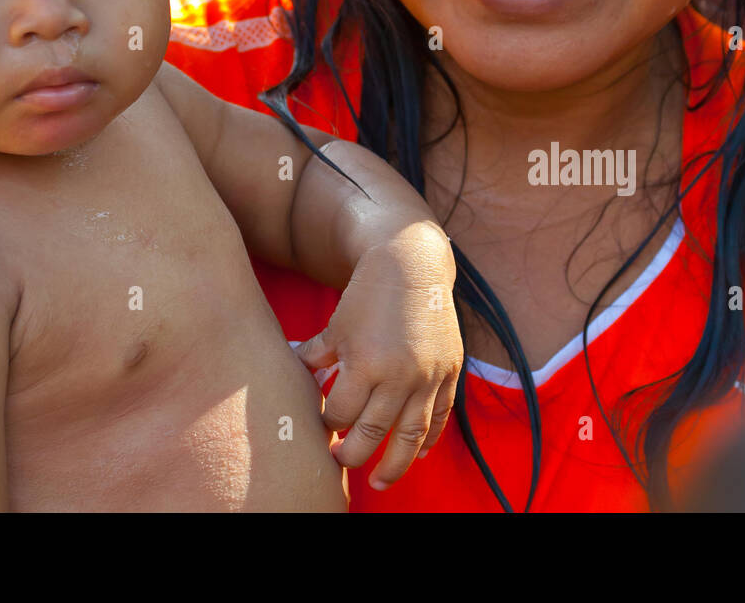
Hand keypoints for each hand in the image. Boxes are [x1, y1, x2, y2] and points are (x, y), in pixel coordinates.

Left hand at [295, 224, 460, 488]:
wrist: (412, 263)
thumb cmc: (368, 292)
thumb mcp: (337, 324)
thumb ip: (316, 357)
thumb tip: (295, 379)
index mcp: (367, 363)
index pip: (341, 413)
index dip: (328, 423)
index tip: (322, 424)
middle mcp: (400, 376)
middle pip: (373, 432)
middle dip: (353, 453)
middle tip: (340, 462)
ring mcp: (428, 376)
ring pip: (411, 436)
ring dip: (394, 465)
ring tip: (379, 482)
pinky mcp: (449, 372)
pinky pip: (440, 416)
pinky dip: (429, 438)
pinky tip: (418, 455)